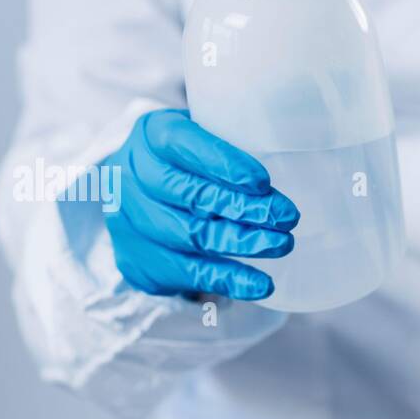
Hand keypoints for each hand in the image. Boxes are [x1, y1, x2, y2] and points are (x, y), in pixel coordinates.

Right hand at [99, 109, 298, 299]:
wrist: (135, 196)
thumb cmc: (185, 161)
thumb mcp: (201, 135)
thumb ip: (230, 142)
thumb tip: (284, 170)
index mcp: (151, 135)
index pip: (182, 144)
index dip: (222, 163)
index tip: (262, 182)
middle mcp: (133, 176)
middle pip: (190, 196)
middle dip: (243, 208)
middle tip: (286, 217)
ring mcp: (132, 221)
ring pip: (193, 236)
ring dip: (243, 243)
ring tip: (282, 244)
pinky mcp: (141, 260)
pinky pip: (190, 274)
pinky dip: (230, 280)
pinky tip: (262, 283)